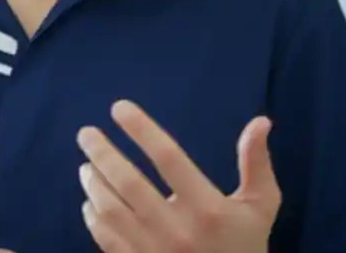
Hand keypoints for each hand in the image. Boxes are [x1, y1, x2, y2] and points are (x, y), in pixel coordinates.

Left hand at [76, 100, 280, 252]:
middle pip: (129, 183)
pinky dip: (93, 218)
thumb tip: (260, 121)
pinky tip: (90, 201)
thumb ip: (256, 164)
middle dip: (102, 154)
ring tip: (86, 165)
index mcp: (208, 208)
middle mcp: (177, 230)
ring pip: (111, 211)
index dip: (141, 129)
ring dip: (94, 184)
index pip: (168, 158)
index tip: (119, 108)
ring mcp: (154, 252)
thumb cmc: (245, 247)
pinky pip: (106, 240)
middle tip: (85, 133)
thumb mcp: (260, 207)